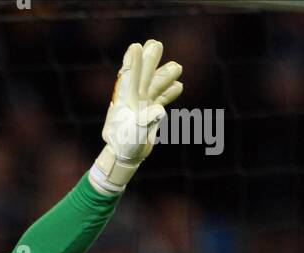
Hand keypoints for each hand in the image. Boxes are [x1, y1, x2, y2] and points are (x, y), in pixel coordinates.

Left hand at [91, 39, 182, 192]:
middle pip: (143, 77)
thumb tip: (159, 110)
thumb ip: (144, 122)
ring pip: (154, 86)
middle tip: (155, 44)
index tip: (136, 47)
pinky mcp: (149, 112)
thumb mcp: (132, 136)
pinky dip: (169, 92)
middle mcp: (133, 100)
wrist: (125, 157)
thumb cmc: (125, 147)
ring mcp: (142, 105)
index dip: (133, 64)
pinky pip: (160, 98)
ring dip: (164, 76)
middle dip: (150, 61)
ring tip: (177, 67)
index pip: (130, 79)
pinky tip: (178, 86)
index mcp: (125, 102)